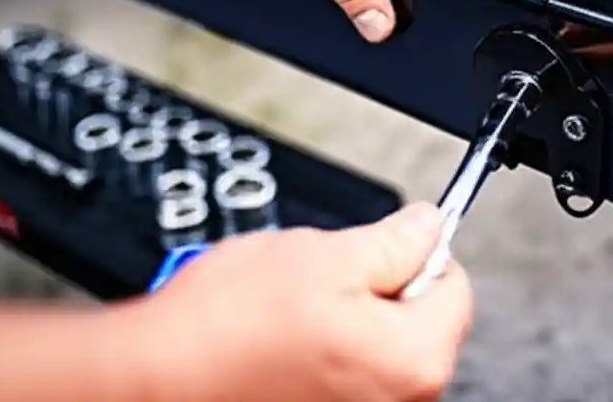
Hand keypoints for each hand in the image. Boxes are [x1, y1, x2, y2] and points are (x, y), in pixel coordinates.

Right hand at [130, 203, 471, 400]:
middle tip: (325, 283)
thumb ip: (395, 240)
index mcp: (415, 359)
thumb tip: (429, 226)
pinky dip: (328, 355)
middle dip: (381, 292)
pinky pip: (351, 374)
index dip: (415, 254)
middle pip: (421, 320)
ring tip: (296, 316)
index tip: (380, 249)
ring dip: (351, 322)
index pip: (454, 285)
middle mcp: (402, 401)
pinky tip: (286, 345)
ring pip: (381, 345)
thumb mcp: (324, 254)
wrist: (158, 380)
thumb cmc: (228, 328)